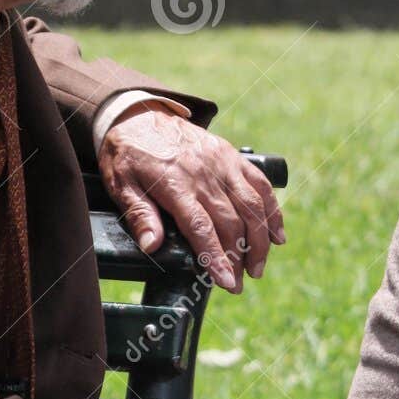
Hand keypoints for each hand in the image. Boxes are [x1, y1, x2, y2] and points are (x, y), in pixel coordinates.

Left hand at [98, 104, 285, 291]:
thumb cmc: (128, 153)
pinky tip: (277, 234)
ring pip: (252, 206)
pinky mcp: (232, 156)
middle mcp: (204, 174)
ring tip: (258, 267)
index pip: (202, 227)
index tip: (227, 281)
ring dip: (259, 241)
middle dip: (240, 258)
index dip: (217, 257)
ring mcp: (222, 164)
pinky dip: (272, 211)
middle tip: (239, 284)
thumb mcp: (121, 184)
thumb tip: (152, 245)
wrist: (138, 113)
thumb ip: (139, 214)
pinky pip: (260, 185)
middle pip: (232, 222)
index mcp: (176, 184)